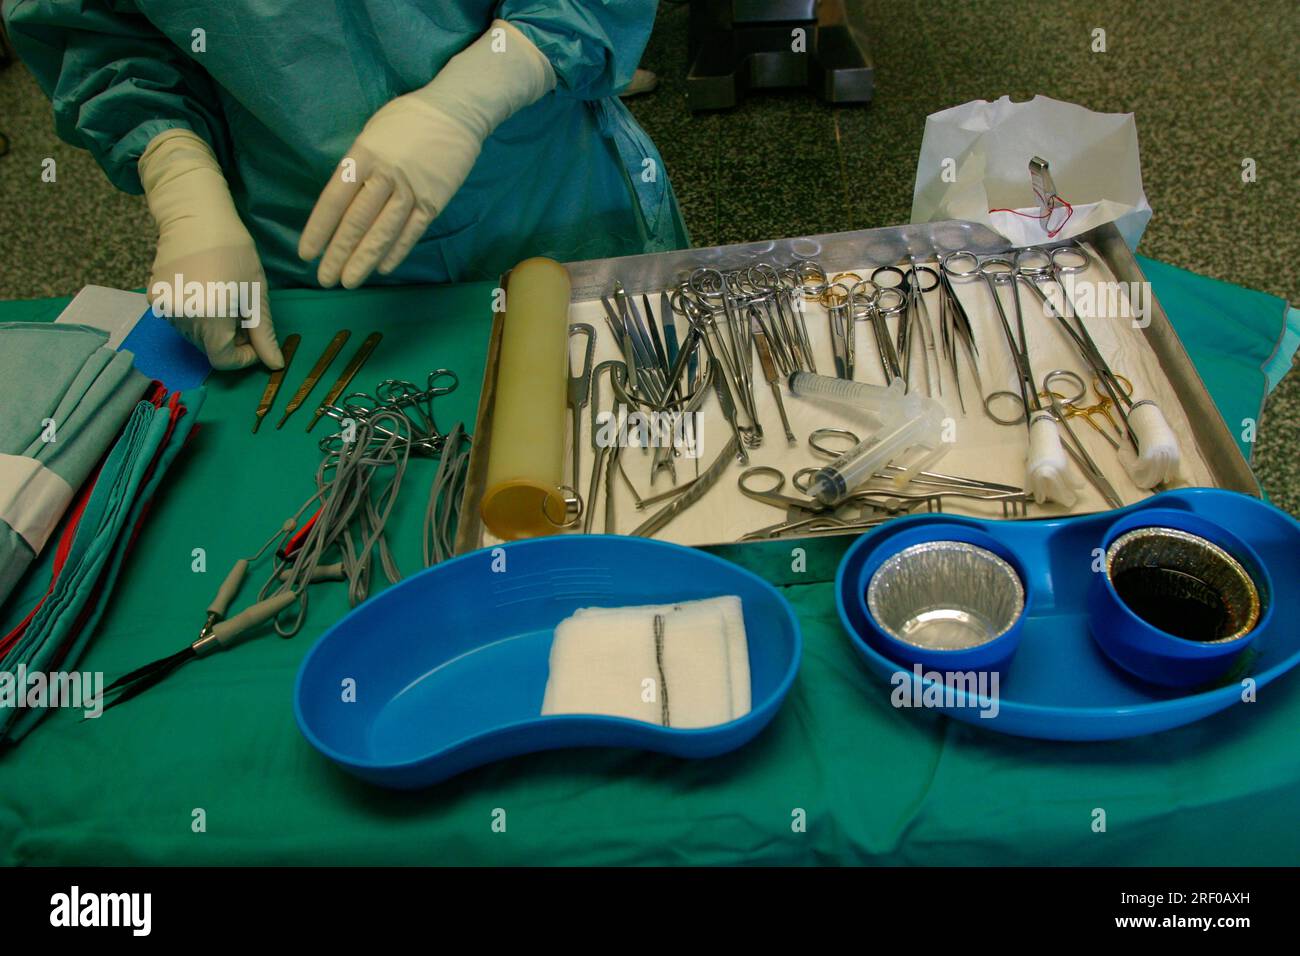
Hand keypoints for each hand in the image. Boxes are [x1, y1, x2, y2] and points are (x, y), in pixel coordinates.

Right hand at [139, 129, 282, 370]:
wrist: (196, 217)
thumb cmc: (235, 252)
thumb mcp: (256, 294)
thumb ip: (263, 333)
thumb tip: (275, 365)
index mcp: (211, 317)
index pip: (223, 360)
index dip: (242, 357)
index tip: (254, 342)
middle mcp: (182, 316)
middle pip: (208, 349)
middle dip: (229, 341)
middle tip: (243, 315)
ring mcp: (164, 307)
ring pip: (193, 336)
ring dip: (212, 329)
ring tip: (225, 300)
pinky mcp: (153, 297)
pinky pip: (179, 319)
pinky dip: (195, 316)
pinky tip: (205, 292)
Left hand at [298, 19, 554, 287]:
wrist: (456, 112)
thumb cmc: (408, 119)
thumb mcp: (372, 132)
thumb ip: (358, 163)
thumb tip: (343, 197)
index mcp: (364, 155)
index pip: (334, 200)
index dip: (319, 229)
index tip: (306, 253)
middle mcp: (385, 175)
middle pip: (356, 222)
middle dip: (338, 253)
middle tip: (325, 279)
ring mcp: (411, 190)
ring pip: (383, 232)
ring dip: (364, 260)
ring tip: (349, 281)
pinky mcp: (434, 201)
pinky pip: (412, 231)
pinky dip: (396, 250)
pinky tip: (382, 268)